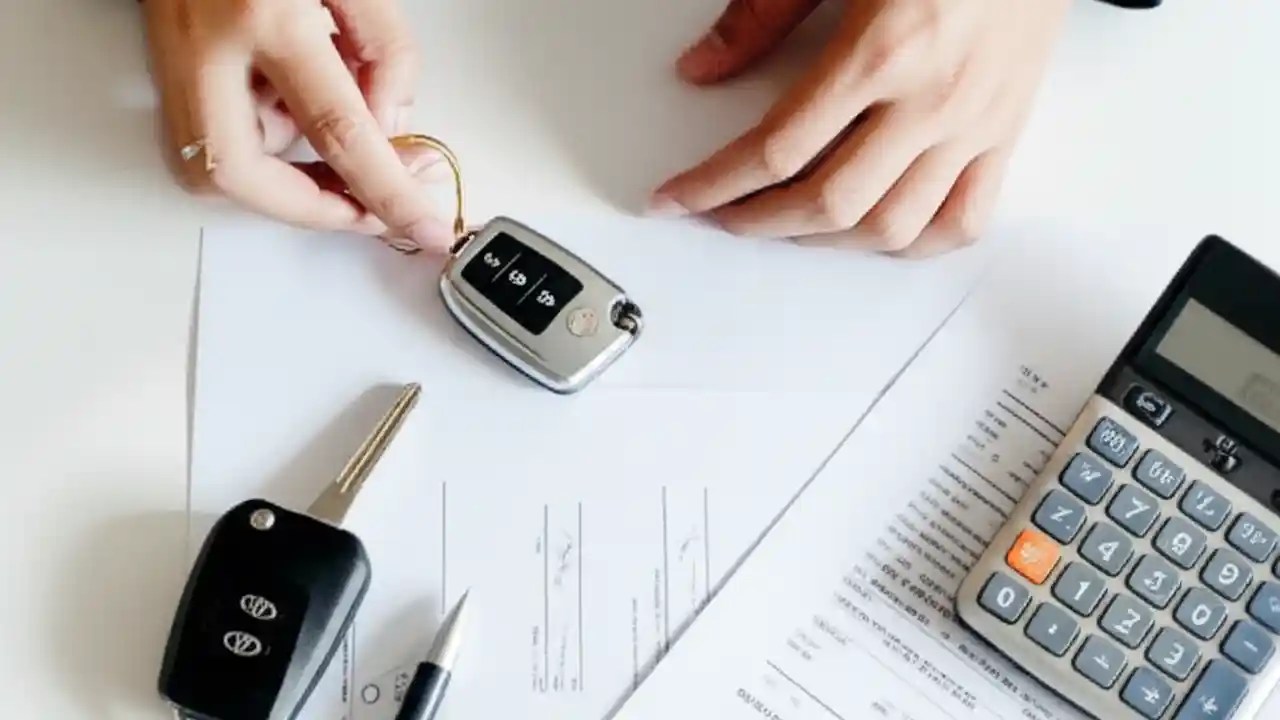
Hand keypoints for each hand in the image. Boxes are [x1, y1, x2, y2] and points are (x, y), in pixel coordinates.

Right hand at [143, 0, 455, 251]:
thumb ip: (386, 51)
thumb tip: (392, 126)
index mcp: (264, 13)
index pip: (341, 133)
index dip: (388, 194)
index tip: (422, 227)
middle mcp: (207, 44)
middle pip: (245, 176)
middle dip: (313, 209)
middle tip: (370, 206)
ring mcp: (175, 55)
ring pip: (221, 162)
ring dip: (289, 173)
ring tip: (344, 144)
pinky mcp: (167, 63)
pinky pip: (216, 131)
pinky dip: (267, 139)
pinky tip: (299, 104)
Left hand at [651, 0, 1069, 257]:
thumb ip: (761, 15)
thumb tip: (703, 68)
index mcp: (882, 50)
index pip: (777, 150)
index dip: (714, 184)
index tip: (678, 198)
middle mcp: (933, 98)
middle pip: (828, 202)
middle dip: (758, 222)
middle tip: (722, 216)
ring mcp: (975, 122)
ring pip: (892, 227)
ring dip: (826, 242)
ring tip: (787, 228)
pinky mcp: (1007, 131)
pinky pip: (964, 219)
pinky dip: (914, 243)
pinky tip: (874, 235)